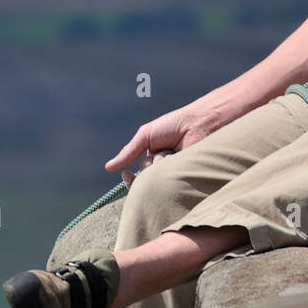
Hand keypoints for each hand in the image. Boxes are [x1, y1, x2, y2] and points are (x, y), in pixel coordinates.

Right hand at [104, 105, 219, 187]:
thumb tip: (108, 167)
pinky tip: (178, 156)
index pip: (137, 178)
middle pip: (146, 183)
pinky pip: (171, 184)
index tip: (126, 175)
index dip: (130, 180)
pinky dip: (170, 168)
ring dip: (161, 164)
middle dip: (148, 170)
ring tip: (172, 151)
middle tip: (157, 157)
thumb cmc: (174, 125)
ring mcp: (175, 175)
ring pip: (158, 182)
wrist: (198, 123)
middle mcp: (164, 170)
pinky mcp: (187, 179)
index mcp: (153, 160)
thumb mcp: (146, 136)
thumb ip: (129, 152)